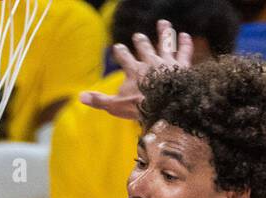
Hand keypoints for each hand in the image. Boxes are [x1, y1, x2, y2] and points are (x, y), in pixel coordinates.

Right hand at [79, 20, 194, 120]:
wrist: (165, 106)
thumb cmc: (139, 107)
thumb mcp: (115, 106)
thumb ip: (99, 100)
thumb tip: (80, 96)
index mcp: (133, 70)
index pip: (124, 57)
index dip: (121, 52)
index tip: (118, 47)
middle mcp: (150, 62)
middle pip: (144, 48)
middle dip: (141, 41)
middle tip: (138, 36)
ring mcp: (166, 63)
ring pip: (164, 44)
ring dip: (163, 33)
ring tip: (163, 23)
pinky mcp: (182, 66)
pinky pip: (184, 52)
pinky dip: (185, 43)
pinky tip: (185, 35)